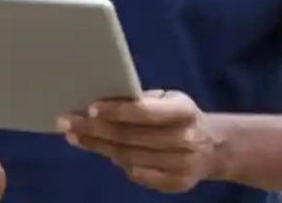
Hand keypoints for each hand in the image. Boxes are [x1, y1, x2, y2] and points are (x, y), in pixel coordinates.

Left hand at [58, 90, 225, 193]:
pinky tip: (99, 150)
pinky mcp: (176, 183)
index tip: (89, 108)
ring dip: (98, 146)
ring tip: (75, 135)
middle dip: (95, 129)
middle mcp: (185, 140)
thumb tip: (101, 102)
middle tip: (66, 121)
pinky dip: (117, 162)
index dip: (117, 111)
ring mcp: (182, 165)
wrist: (214, 146)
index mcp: (184, 111)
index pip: (145, 112)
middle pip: (131, 137)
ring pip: (130, 157)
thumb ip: (142, 100)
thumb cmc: (180, 115)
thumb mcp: (170, 99)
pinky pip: (138, 174)